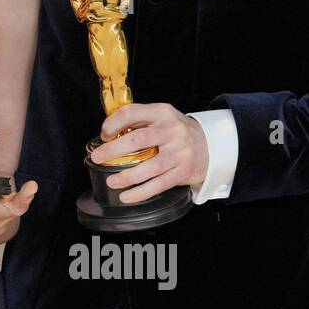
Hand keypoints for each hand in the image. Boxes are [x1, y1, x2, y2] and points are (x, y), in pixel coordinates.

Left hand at [88, 102, 207, 202]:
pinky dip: (141, 192)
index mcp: (161, 113)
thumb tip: (108, 135)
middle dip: (113, 150)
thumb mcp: (160, 117)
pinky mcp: (183, 171)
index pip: (132, 113)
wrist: (210, 145)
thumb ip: (138, 121)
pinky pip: (159, 184)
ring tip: (111, 181)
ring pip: (150, 166)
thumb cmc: (176, 132)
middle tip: (98, 158)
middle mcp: (172, 131)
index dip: (113, 123)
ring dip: (127, 176)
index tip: (104, 135)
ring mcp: (179, 152)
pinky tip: (127, 196)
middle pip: (139, 140)